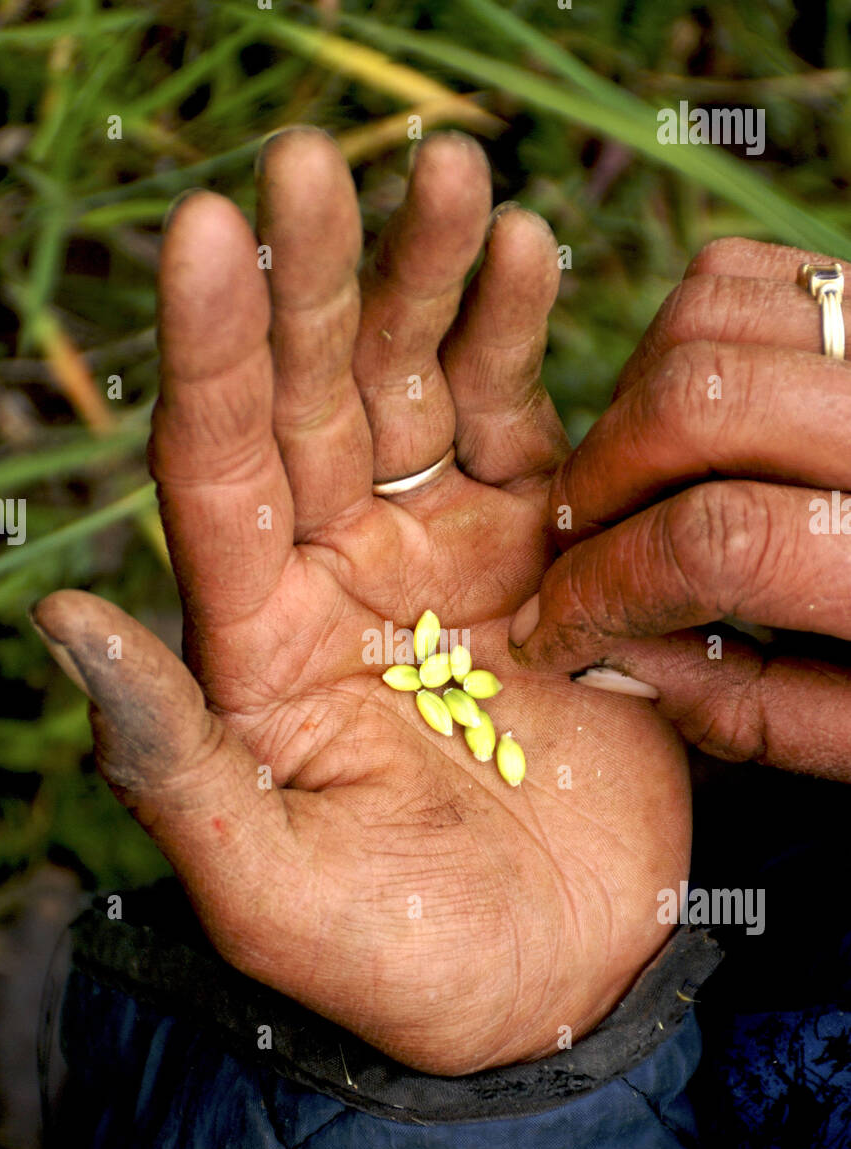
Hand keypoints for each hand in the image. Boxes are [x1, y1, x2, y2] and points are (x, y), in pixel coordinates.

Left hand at [31, 130, 688, 1073]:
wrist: (553, 989)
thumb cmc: (402, 969)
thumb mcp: (270, 890)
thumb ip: (172, 761)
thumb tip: (61, 623)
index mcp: (255, 644)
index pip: (214, 470)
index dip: (206, 353)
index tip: (200, 232)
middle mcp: (334, 577)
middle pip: (310, 399)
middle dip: (310, 280)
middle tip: (311, 162)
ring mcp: (439, 557)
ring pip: (418, 390)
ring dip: (426, 280)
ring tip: (448, 170)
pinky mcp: (535, 559)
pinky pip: (521, 430)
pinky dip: (526, 343)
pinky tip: (526, 257)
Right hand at [510, 236, 850, 781]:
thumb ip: (752, 710)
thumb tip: (616, 652)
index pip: (719, 543)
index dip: (604, 591)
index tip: (556, 631)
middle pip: (698, 405)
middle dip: (597, 491)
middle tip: (576, 556)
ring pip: (710, 319)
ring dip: (631, 410)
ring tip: (626, 491)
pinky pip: (750, 278)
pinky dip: (684, 338)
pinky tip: (684, 422)